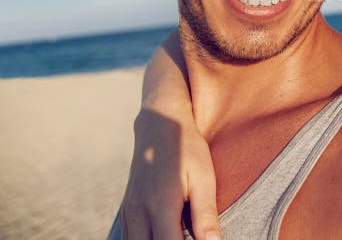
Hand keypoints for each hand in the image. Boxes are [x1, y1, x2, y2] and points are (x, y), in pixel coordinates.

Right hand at [118, 108, 218, 239]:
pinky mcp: (125, 209)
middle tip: (186, 237)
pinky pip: (129, 237)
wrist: (160, 123)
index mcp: (160, 206)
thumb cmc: (187, 149)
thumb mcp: (204, 178)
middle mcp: (138, 212)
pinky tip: (163, 234)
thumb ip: (205, 215)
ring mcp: (128, 211)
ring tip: (178, 234)